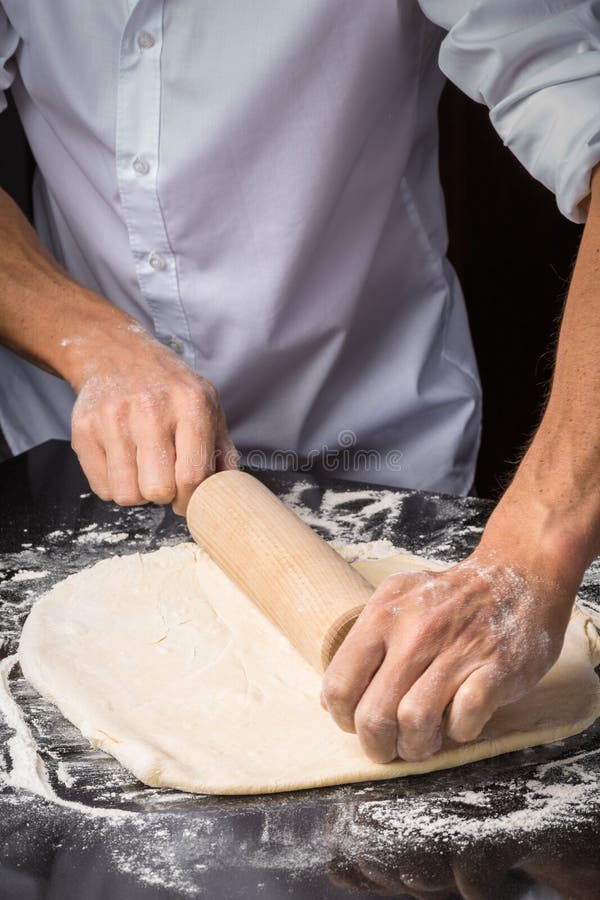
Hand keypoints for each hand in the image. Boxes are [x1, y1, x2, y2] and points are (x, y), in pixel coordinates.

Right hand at [70, 323, 237, 513]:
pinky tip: (122, 462)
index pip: (192, 475)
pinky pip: (102, 487)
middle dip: (164, 496)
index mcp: (190, 404)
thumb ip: (222, 448)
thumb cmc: (167, 385)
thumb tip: (228, 490)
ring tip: (142, 470)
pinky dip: (114, 485)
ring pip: (127, 494)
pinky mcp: (84, 429)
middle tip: (164, 481)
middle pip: (158, 490)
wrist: (116, 353)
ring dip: (137, 492)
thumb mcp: (206, 404)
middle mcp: (151, 409)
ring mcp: (113, 419)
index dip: (191, 499)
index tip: (186, 500)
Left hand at [321, 545, 572, 762]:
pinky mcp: (496, 669)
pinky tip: (460, 719)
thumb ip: (364, 645)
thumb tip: (330, 699)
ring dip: (417, 745)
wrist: (517, 577)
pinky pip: (464, 719)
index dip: (343, 718)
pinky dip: (459, 731)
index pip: (340, 684)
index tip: (357, 723)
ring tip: (423, 741)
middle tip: (389, 747)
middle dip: (377, 745)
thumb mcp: (397, 601)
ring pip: (414, 722)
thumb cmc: (450, 599)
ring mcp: (457, 651)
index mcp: (383, 615)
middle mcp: (415, 632)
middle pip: (373, 715)